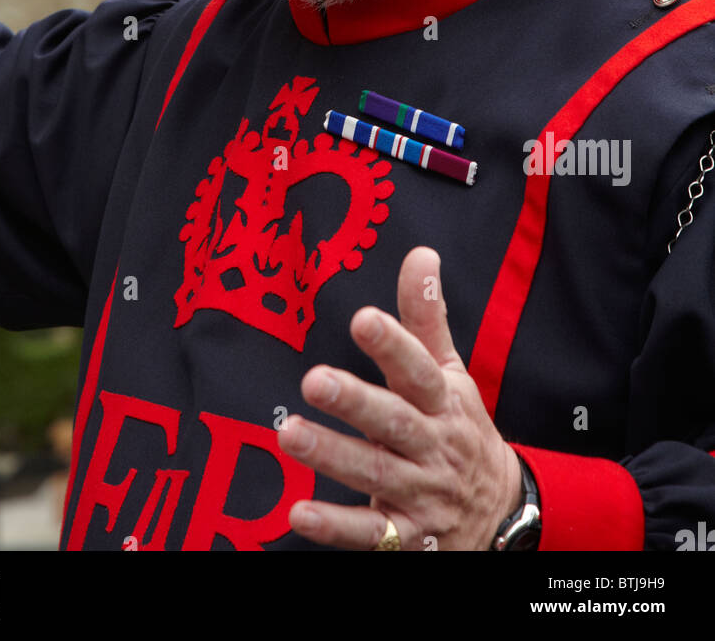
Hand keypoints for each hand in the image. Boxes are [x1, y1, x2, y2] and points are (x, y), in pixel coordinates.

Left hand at [279, 246, 521, 549]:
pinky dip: (336, 526)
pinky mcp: (409, 537)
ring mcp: (421, 493)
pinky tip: (299, 512)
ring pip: (375, 474)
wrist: (501, 512)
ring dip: (332, 455)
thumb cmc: (462, 428)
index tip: (362, 318)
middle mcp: (432, 445)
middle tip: (313, 380)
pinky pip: (372, 535)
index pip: (419, 368)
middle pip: (394, 421)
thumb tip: (420, 253)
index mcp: (442, 400)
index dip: (393, 344)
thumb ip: (426, 316)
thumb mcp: (451, 372)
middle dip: (355, 402)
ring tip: (289, 434)